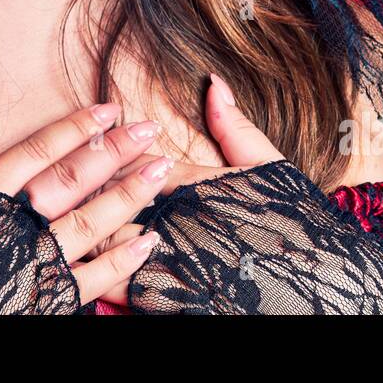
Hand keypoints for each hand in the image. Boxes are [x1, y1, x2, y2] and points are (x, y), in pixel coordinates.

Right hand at [0, 102, 171, 306]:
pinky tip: (146, 242)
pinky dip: (119, 262)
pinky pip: (86, 282)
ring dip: (128, 199)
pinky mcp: (33, 304)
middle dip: (114, 155)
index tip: (109, 109)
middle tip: (150, 132)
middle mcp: (6, 230)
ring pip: (87, 228)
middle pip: (70, 183)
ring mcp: (23, 268)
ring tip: (161, 174)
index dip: (75, 129)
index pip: (35, 154)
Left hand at [81, 74, 287, 303]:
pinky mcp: (168, 299)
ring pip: (106, 246)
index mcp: (194, 186)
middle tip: (65, 184)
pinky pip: (120, 288)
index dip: (111, 156)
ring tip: (65, 221)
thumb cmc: (294, 222)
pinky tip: (85, 268)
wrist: (317, 286)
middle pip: (111, 203)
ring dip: (85, 232)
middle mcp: (176, 223)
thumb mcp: (268, 167)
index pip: (136, 164)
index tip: (94, 146)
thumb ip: (235, 127)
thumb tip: (213, 82)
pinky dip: (99, 276)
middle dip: (84, 192)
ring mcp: (170, 263)